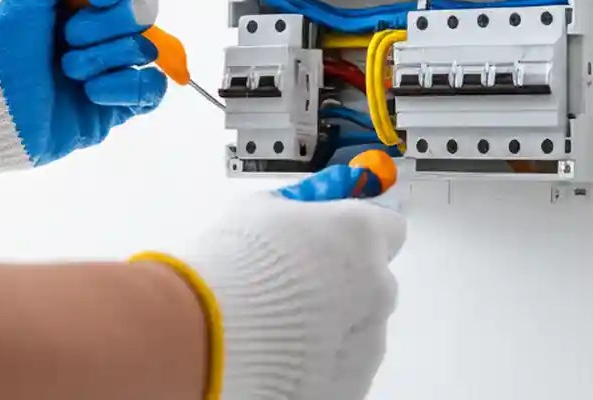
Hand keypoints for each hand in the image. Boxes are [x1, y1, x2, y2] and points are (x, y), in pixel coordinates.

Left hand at [0, 0, 166, 206]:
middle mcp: (98, 26)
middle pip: (143, 8)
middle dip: (109, 22)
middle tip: (69, 36)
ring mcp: (111, 65)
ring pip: (146, 48)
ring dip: (104, 58)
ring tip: (66, 70)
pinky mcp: (119, 103)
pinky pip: (153, 88)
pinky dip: (125, 87)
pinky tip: (91, 92)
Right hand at [136, 186, 406, 398]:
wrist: (204, 339)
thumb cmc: (229, 268)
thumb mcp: (257, 212)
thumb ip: (295, 210)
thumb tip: (304, 212)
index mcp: (359, 235)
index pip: (388, 227)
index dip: (359, 234)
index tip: (336, 241)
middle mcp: (376, 286)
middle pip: (374, 281)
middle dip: (343, 283)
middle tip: (295, 290)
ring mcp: (368, 341)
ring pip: (361, 327)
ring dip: (332, 325)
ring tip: (280, 328)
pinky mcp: (351, 385)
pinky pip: (344, 366)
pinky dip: (322, 362)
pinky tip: (283, 356)